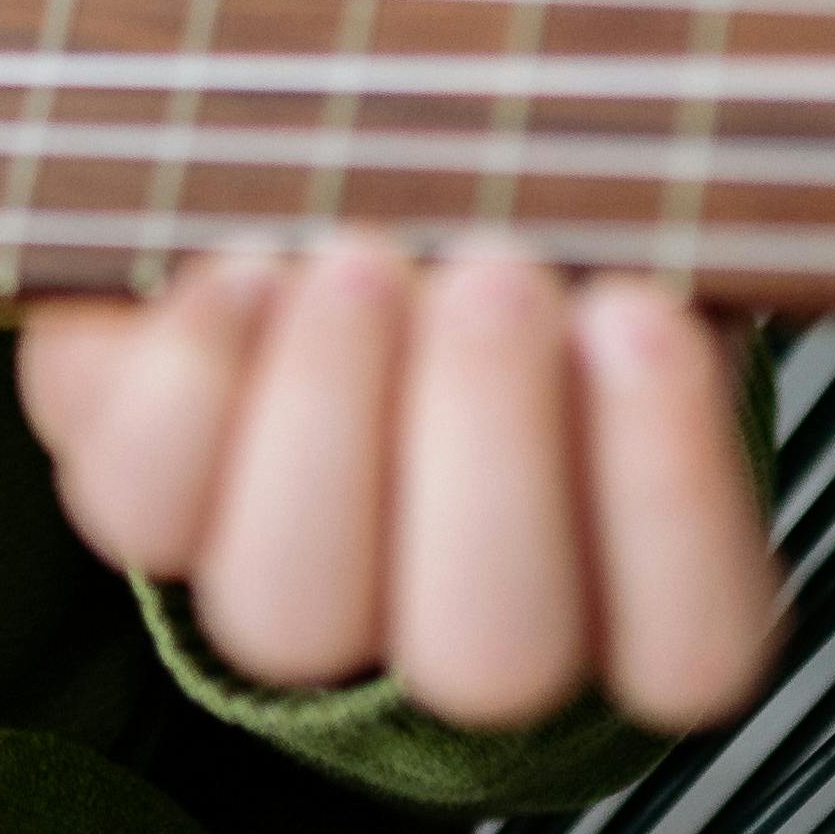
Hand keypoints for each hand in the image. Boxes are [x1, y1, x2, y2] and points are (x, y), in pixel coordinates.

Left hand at [17, 241, 781, 732]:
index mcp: (620, 581)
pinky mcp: (147, 510)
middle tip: (500, 267)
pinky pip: (144, 508)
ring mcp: (289, 594)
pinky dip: (191, 382)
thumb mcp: (617, 192)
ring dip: (329, 420)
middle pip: (488, 656)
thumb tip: (672, 197)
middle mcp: (451, 628)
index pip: (691, 652)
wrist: (314, 181)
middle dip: (490, 446)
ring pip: (294, 611)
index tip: (646, 314)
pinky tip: (237, 265)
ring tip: (357, 253)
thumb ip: (664, 212)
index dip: (670, 507)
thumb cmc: (514, 177)